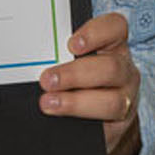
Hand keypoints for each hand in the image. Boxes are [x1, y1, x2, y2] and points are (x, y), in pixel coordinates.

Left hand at [40, 13, 142, 154]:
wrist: (91, 118)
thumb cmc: (77, 81)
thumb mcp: (71, 61)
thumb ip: (59, 56)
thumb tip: (28, 60)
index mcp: (113, 45)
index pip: (115, 28)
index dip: (96, 33)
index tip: (72, 45)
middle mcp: (123, 70)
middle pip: (111, 68)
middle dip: (76, 74)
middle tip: (47, 80)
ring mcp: (125, 97)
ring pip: (112, 101)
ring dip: (77, 102)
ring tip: (49, 103)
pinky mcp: (119, 124)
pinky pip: (107, 126)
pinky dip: (82, 121)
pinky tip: (63, 121)